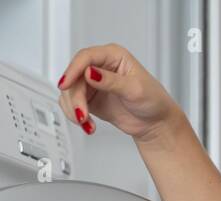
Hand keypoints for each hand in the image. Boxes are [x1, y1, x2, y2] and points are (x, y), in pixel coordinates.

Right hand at [56, 43, 179, 138]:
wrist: (155, 123)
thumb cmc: (153, 101)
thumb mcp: (134, 90)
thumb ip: (111, 81)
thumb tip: (90, 72)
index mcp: (113, 56)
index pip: (86, 57)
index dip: (73, 70)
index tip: (65, 85)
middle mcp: (101, 67)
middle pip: (74, 77)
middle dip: (75, 98)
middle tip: (82, 115)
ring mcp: (94, 83)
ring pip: (70, 91)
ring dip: (73, 109)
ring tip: (85, 122)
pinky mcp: (91, 99)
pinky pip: (73, 103)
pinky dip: (75, 115)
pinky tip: (87, 124)